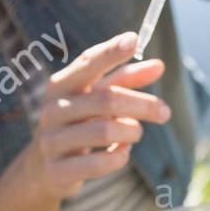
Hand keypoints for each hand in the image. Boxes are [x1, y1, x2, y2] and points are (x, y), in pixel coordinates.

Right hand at [26, 32, 169, 199]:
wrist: (44, 169)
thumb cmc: (78, 125)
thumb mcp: (97, 99)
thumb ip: (126, 81)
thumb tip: (159, 65)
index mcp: (61, 86)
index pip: (87, 63)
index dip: (110, 52)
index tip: (134, 40)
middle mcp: (53, 109)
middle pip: (107, 100)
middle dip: (143, 105)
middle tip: (164, 112)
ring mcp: (51, 140)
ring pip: (105, 131)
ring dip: (131, 132)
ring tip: (136, 133)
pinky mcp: (57, 170)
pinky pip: (100, 163)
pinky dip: (119, 157)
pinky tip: (122, 152)